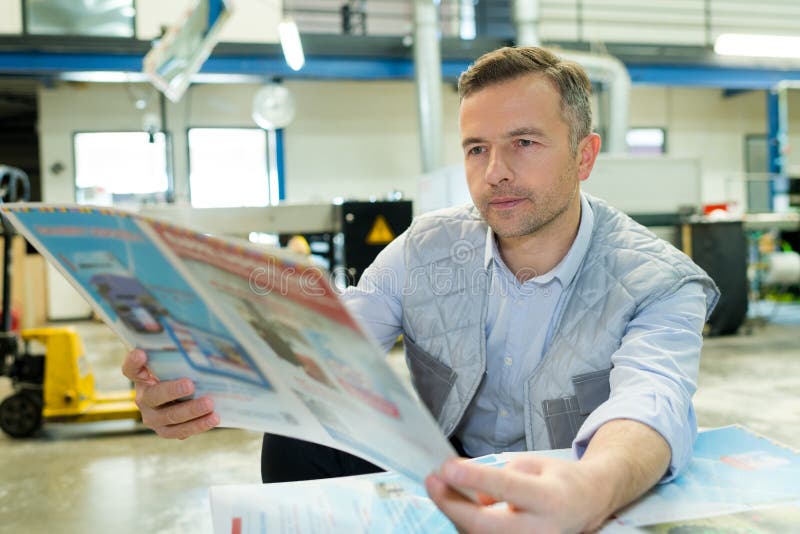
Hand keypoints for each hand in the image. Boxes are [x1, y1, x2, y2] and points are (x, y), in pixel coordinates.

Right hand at [122, 348, 218, 438]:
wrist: (180, 397)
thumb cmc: (177, 372)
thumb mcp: (173, 361)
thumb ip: (176, 353)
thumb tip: (193, 335)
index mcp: (140, 378)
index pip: (131, 369)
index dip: (134, 362)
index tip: (141, 353)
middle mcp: (143, 399)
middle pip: (154, 396)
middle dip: (173, 391)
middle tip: (191, 385)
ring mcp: (153, 417)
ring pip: (170, 417)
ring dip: (191, 412)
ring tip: (210, 404)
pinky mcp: (166, 430)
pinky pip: (181, 431)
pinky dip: (198, 426)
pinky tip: (213, 419)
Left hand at [425, 455, 611, 533]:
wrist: (587, 504)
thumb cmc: (558, 479)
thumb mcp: (532, 465)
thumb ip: (498, 475)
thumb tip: (462, 485)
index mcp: (549, 498)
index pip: (506, 488)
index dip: (474, 479)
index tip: (447, 467)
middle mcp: (542, 529)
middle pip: (486, 525)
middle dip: (452, 504)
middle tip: (432, 481)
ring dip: (455, 513)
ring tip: (441, 488)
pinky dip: (466, 523)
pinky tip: (457, 504)